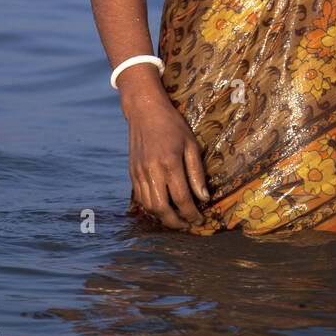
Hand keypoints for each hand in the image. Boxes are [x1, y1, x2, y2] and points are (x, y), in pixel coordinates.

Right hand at [126, 96, 209, 229]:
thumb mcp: (191, 144)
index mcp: (170, 162)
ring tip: (177, 218)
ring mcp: (139, 173)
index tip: (199, 220)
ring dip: (163, 217)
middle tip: (188, 225)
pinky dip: (151, 207)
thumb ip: (197, 172)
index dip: (191, 214)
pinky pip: (140, 198)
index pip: (182, 198)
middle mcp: (152, 170)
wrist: (145, 110)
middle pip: (162, 209)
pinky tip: (163, 206)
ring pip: (149, 207)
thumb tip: (203, 197)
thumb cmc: (172, 125)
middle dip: (176, 222)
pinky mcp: (132, 173)